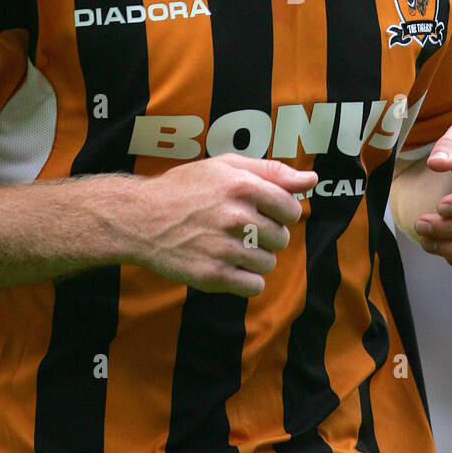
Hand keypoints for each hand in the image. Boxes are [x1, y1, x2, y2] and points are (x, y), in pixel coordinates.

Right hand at [124, 153, 316, 296]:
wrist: (139, 218)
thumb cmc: (184, 188)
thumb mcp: (225, 167)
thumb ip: (271, 172)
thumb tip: (311, 179)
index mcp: (243, 186)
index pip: (292, 209)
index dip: (279, 212)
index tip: (260, 212)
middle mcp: (237, 217)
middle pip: (281, 238)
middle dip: (266, 235)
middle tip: (238, 228)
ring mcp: (225, 248)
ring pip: (269, 263)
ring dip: (254, 257)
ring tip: (227, 246)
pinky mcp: (213, 276)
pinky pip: (254, 285)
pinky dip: (245, 279)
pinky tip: (226, 265)